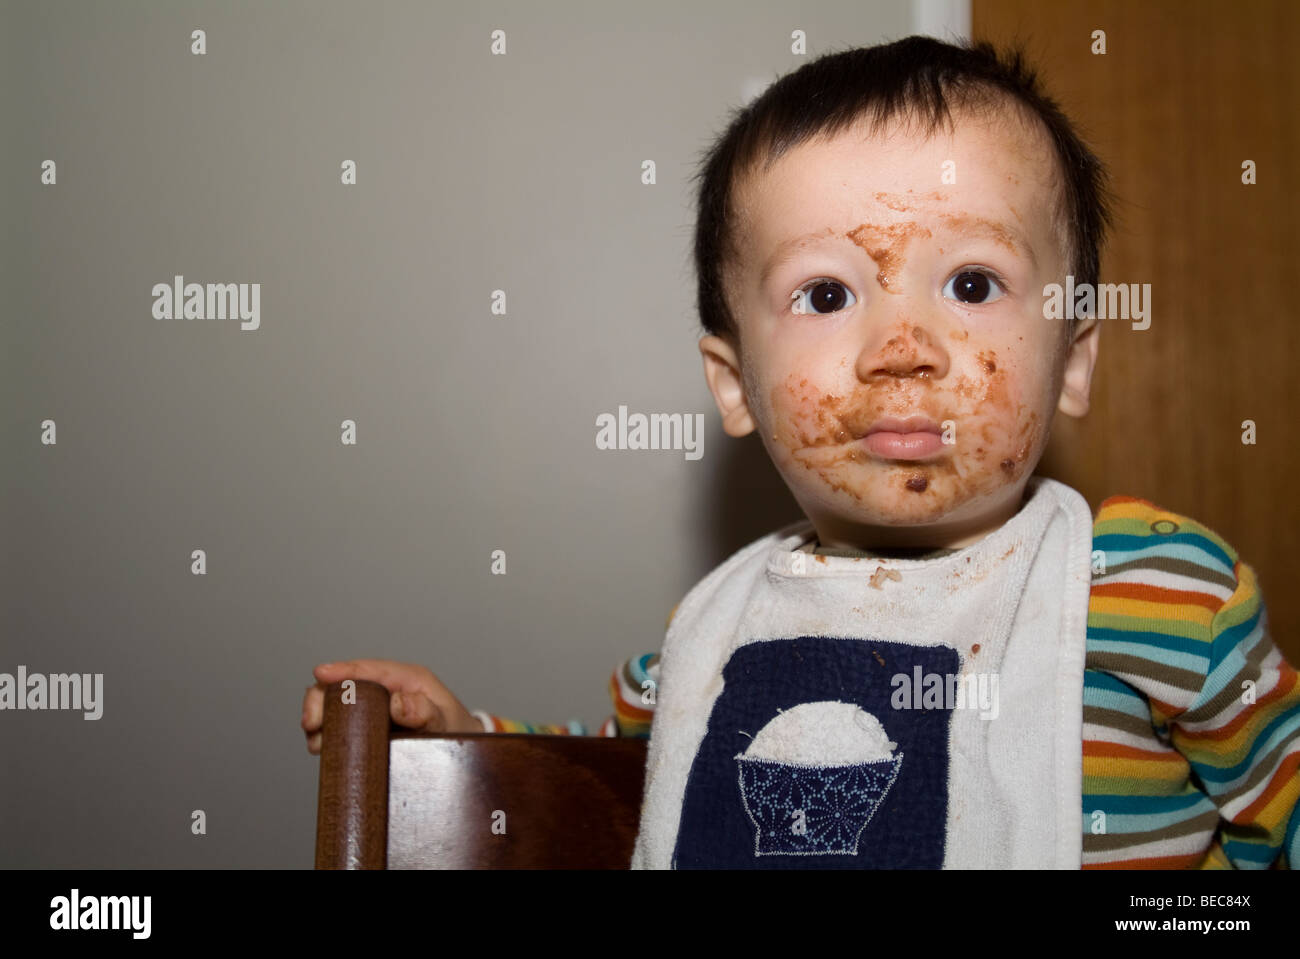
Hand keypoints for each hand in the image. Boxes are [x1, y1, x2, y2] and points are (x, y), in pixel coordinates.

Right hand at [301, 659, 484, 754]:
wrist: (462, 752)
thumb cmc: (456, 732)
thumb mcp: (447, 723)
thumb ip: (427, 712)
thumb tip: (398, 703)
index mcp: (408, 680)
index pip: (370, 669)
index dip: (343, 670)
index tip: (321, 674)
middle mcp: (386, 690)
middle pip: (344, 684)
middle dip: (321, 698)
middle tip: (312, 723)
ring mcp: (374, 708)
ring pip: (335, 704)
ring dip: (320, 719)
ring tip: (318, 742)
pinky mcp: (366, 728)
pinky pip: (338, 725)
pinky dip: (325, 733)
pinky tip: (322, 747)